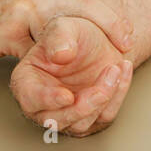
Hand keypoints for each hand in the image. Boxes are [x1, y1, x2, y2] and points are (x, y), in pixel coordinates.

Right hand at [11, 16, 133, 135]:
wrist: (98, 40)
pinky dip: (118, 95)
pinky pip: (105, 116)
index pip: (30, 99)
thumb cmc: (74, 34)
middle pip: (57, 120)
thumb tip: (60, 55)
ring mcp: (67, 113)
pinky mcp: (90, 117)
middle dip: (84, 104)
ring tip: (115, 67)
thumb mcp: (65, 26)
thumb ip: (59, 36)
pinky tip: (122, 71)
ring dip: (104, 98)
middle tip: (104, 81)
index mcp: (27, 81)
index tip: (66, 95)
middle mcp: (43, 104)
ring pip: (82, 123)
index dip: (48, 100)